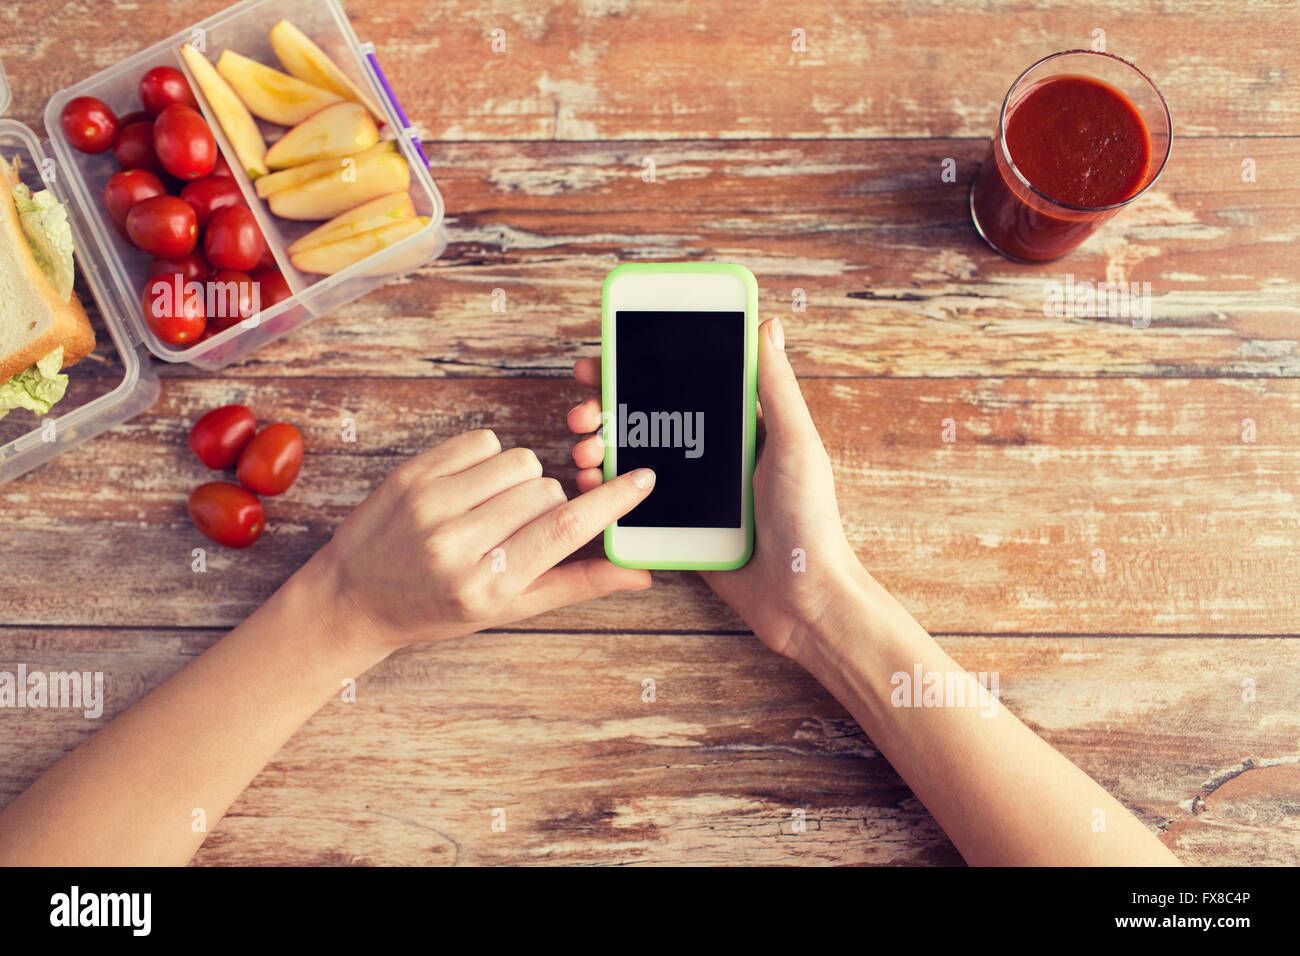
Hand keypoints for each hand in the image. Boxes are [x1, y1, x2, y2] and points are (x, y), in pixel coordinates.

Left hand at [305, 428, 655, 654]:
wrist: (354, 597)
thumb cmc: (437, 608)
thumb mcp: (507, 608)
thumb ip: (575, 584)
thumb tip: (640, 575)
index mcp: (486, 585)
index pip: (566, 530)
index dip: (611, 503)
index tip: (642, 480)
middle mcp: (456, 544)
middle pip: (545, 490)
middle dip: (547, 503)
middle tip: (519, 529)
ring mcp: (430, 505)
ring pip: (519, 461)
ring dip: (519, 479)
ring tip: (492, 508)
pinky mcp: (412, 474)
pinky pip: (484, 441)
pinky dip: (488, 460)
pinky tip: (469, 489)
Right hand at [567, 317, 866, 660]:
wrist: (802, 598)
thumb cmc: (811, 519)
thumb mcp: (796, 443)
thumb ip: (776, 387)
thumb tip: (767, 325)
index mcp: (739, 425)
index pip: (682, 382)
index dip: (639, 366)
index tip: (603, 357)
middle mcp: (711, 453)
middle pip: (646, 417)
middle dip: (606, 406)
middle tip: (583, 409)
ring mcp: (691, 492)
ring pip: (632, 458)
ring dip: (600, 445)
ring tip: (587, 448)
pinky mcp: (678, 528)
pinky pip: (633, 503)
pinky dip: (606, 490)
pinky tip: (591, 483)